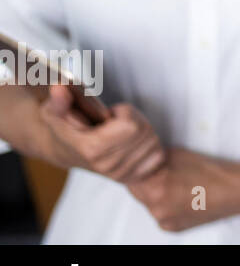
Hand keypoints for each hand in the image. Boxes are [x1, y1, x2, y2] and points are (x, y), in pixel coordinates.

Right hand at [40, 84, 163, 182]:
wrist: (67, 152)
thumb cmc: (65, 128)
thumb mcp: (55, 111)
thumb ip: (60, 100)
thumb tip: (59, 88)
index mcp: (92, 149)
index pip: (130, 126)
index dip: (124, 112)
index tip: (111, 114)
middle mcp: (107, 165)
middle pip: (144, 131)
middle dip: (135, 119)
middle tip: (117, 122)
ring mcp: (120, 174)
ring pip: (152, 141)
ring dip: (142, 131)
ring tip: (122, 132)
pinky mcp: (133, 177)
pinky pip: (158, 155)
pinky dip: (149, 145)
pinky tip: (132, 144)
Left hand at [128, 147, 239, 231]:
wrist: (236, 191)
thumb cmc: (211, 170)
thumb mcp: (178, 154)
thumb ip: (154, 158)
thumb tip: (141, 157)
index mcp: (155, 189)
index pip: (130, 178)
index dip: (136, 168)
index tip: (140, 162)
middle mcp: (156, 210)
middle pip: (138, 192)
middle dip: (145, 181)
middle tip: (159, 170)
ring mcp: (165, 222)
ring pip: (149, 204)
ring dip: (154, 193)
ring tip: (174, 182)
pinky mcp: (173, 229)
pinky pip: (161, 214)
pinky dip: (165, 205)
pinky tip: (180, 195)